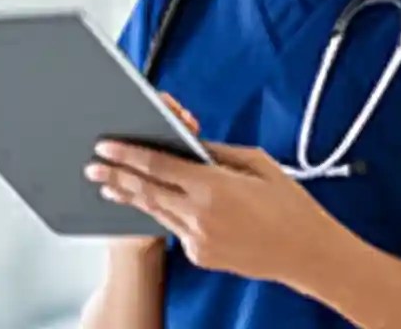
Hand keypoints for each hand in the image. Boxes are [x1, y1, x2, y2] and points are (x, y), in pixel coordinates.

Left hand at [86, 140, 345, 285]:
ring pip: (155, 211)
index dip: (128, 154)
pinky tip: (151, 204)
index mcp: (214, 187)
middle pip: (146, 191)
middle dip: (115, 177)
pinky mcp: (200, 255)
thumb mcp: (258, 164)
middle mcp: (200, 215)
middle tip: (92, 166)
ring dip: (130, 196)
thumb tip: (189, 144)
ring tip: (108, 185)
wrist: (309, 254)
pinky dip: (163, 214)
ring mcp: (198, 239)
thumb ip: (217, 153)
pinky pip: (175, 228)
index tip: (107, 146)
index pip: (159, 165)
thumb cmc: (290, 207)